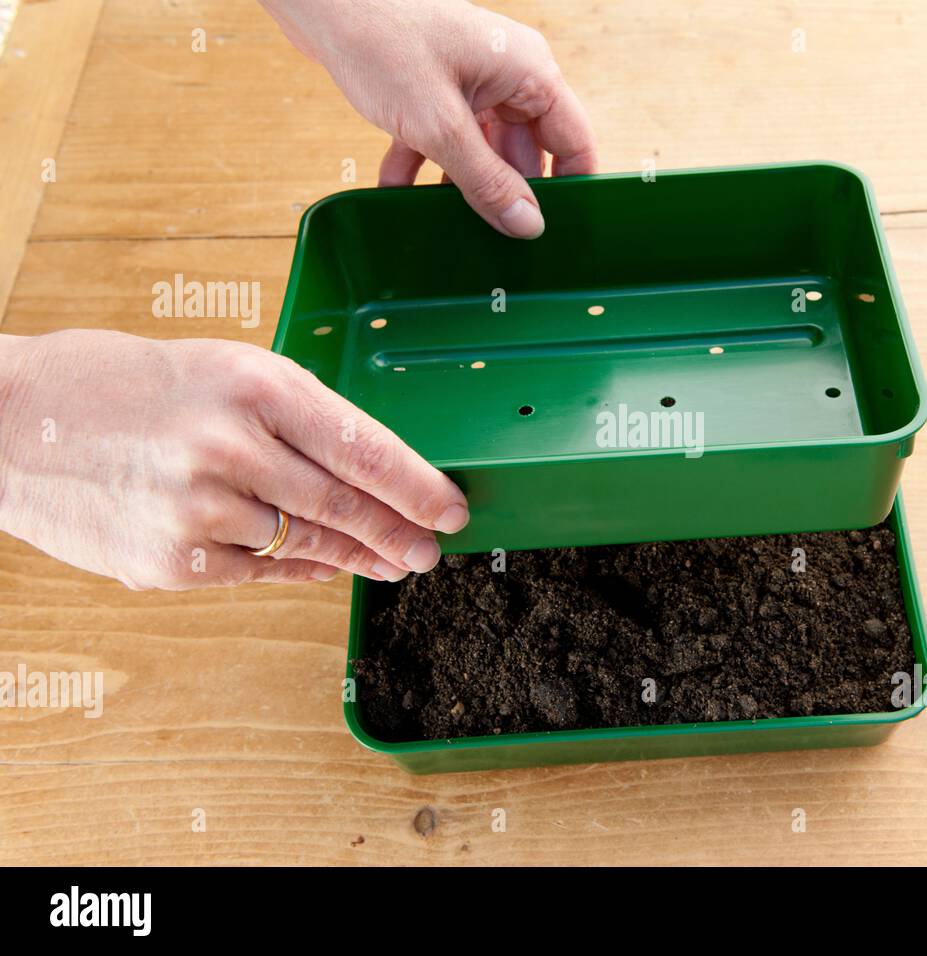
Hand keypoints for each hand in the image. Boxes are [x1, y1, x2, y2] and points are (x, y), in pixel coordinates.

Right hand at [0, 331, 467, 589]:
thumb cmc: (127, 386)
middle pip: (345, 505)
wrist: (12, 421)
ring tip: (390, 563)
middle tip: (431, 550)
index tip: (453, 509)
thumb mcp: (222, 369)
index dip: (420, 486)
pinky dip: (299, 571)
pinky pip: (259, 573)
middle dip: (401, 533)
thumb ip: (295, 417)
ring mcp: (200, 510)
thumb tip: (368, 469)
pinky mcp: (171, 561)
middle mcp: (232, 446)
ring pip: (308, 545)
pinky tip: (326, 570)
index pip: (365, 446)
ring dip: (358, 558)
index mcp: (255, 385)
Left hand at [262, 0, 597, 237]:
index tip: (557, 232)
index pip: (573, 140)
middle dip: (506, 193)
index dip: (570, 188)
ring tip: (446, 223)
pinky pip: (443, 138)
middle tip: (494, 240)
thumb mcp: (440, 126)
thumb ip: (487, 182)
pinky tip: (399, 194)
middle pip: (525, 152)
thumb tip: (526, 225)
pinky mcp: (434, 87)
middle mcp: (507, 74)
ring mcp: (470, 80)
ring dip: (460, 185)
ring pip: (482, 149)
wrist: (320, 0)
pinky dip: (423, 165)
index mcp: (528, 72)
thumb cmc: (381, 39)